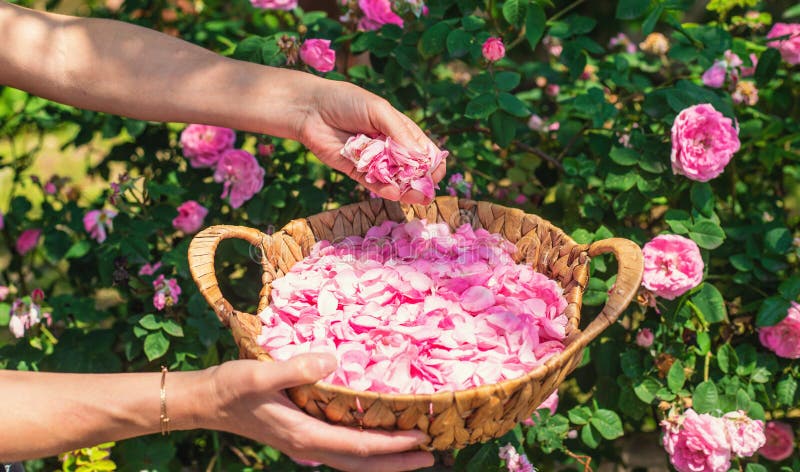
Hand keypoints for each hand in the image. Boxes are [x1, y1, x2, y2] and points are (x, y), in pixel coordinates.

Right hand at [204, 354, 434, 471]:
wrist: (207, 402)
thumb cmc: (231, 387)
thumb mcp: (259, 374)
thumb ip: (295, 369)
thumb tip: (331, 361)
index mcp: (304, 434)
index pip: (358, 446)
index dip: (391, 445)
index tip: (421, 439)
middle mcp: (308, 446)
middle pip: (361, 462)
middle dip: (397, 462)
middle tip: (432, 457)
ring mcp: (305, 444)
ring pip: (352, 459)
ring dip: (384, 459)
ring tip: (413, 453)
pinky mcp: (301, 435)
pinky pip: (341, 449)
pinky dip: (365, 449)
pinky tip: (375, 439)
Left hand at [295, 80, 445, 204]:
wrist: (311, 110)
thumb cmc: (347, 102)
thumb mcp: (379, 111)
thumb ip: (400, 133)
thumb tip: (421, 157)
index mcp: (401, 131)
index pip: (424, 151)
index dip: (433, 163)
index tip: (435, 173)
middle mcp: (391, 149)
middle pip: (413, 170)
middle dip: (422, 181)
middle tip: (426, 190)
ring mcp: (375, 162)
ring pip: (396, 181)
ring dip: (407, 190)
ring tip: (416, 197)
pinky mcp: (358, 173)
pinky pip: (375, 185)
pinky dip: (385, 190)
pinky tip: (394, 193)